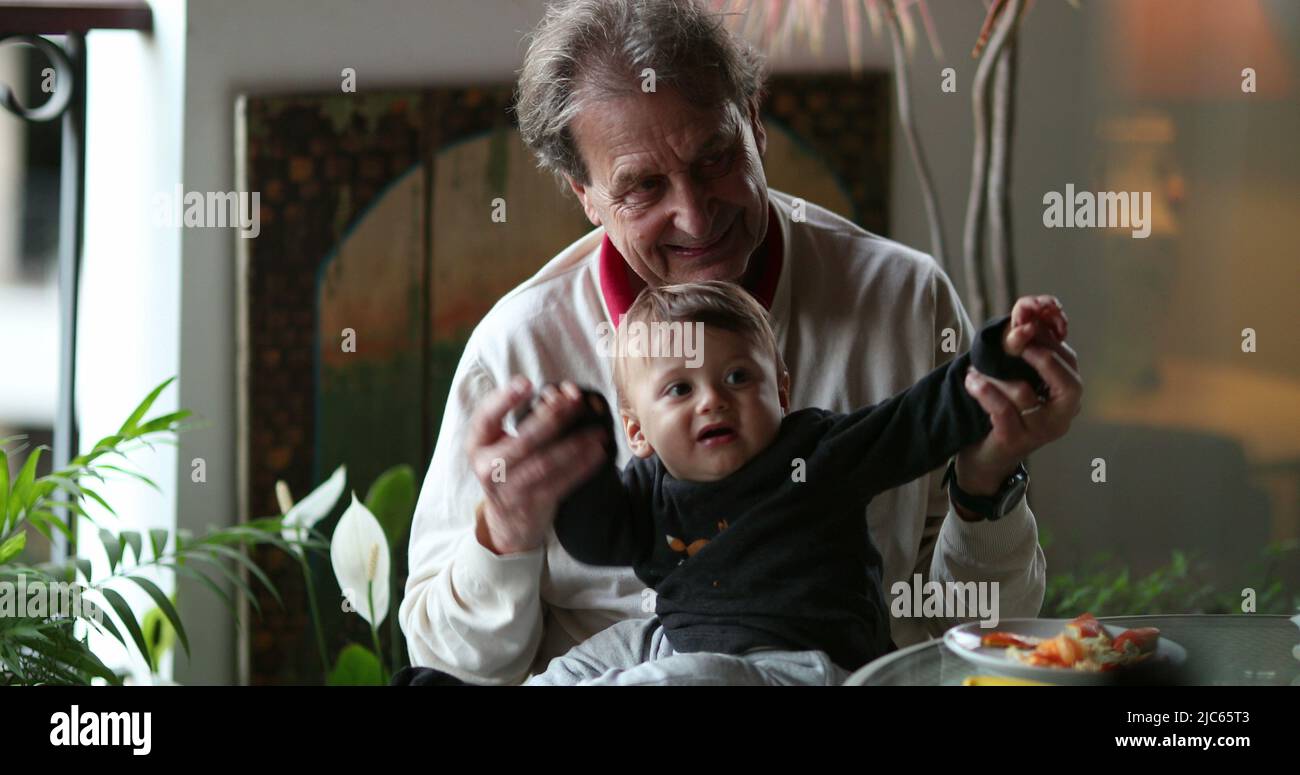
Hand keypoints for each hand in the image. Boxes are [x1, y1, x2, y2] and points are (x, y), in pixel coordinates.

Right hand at [465, 377, 609, 554]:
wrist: (507, 520)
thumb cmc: (508, 468)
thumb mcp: (498, 444)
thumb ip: (519, 419)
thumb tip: (560, 393)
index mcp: (477, 445)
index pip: (485, 419)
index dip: (504, 400)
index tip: (526, 383)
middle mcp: (488, 468)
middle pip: (523, 440)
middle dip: (552, 418)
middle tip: (576, 401)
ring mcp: (509, 489)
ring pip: (545, 463)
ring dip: (575, 444)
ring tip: (597, 430)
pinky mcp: (532, 504)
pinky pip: (561, 482)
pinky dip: (581, 466)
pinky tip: (597, 453)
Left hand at [958, 295, 1082, 496]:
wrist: (984, 457)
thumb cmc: (1002, 410)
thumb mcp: (1016, 377)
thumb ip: (1023, 347)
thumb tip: (1026, 312)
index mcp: (1066, 397)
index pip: (1070, 363)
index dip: (1050, 340)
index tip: (1026, 323)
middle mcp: (1062, 417)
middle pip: (1070, 385)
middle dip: (1043, 359)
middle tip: (1018, 343)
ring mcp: (1040, 432)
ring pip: (1024, 393)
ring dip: (995, 375)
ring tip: (975, 369)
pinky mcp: (1015, 441)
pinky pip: (1002, 410)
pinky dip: (984, 392)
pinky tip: (971, 381)